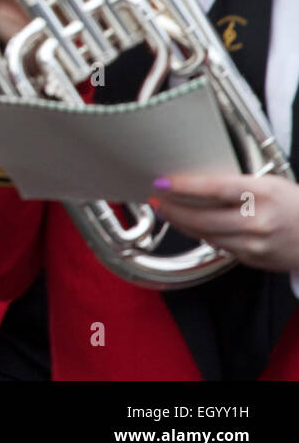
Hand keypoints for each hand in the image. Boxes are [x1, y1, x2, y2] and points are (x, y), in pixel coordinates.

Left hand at [151, 173, 298, 271]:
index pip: (213, 189)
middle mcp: (257, 221)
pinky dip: (203, 236)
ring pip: (205, 235)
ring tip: (169, 211)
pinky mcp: (253, 260)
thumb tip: (194, 184)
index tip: (161, 182)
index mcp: (262, 193)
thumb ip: (235, 185)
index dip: (183, 186)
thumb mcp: (269, 183)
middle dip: (173, 209)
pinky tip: (194, 226)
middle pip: (202, 218)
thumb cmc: (294, 204)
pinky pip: (218, 247)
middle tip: (156, 200)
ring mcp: (254, 244)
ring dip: (182, 224)